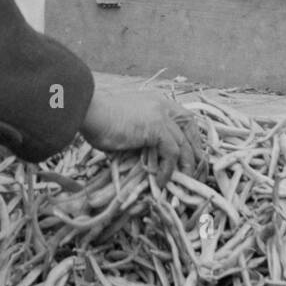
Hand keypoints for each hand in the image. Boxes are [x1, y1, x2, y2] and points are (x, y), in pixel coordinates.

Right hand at [80, 81, 205, 185]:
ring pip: (183, 144)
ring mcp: (161, 115)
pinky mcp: (157, 128)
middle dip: (195, 151)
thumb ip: (140, 138)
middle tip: (194, 172)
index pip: (184, 118)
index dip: (190, 137)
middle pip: (190, 128)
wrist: (90, 112)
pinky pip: (171, 153)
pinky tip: (160, 181)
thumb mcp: (125, 126)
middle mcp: (162, 105)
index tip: (191, 155)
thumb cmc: (98, 120)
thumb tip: (144, 159)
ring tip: (181, 183)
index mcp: (156, 102)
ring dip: (184, 166)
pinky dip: (168, 170)